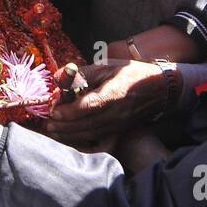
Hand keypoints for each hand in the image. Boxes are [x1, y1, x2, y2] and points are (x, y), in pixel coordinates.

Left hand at [44, 60, 175, 145]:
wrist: (159, 89)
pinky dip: (80, 140)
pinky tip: (68, 137)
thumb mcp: (107, 66)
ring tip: (53, 131)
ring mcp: (119, 124)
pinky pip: (97, 139)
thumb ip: (82, 73)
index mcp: (114, 93)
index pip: (90, 105)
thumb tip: (58, 76)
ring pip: (90, 134)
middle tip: (47, 123)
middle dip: (64, 126)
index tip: (54, 111)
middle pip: (87, 124)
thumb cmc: (130, 74)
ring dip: (69, 134)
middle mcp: (117, 113)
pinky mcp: (119, 130)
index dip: (70, 111)